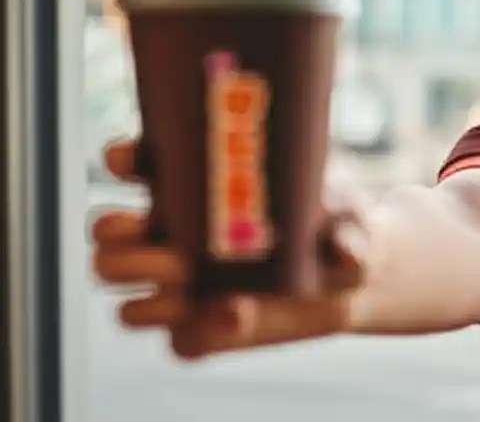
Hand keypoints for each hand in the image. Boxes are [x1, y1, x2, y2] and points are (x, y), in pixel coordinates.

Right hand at [90, 139, 372, 360]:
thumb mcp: (349, 220)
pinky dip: (198, 331)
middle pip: (107, 236)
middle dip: (121, 237)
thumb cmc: (337, 225)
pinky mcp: (199, 330)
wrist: (349, 278)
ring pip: (123, 291)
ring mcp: (178, 286)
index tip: (134, 160)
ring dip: (147, 288)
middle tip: (170, 243)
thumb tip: (339, 246)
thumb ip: (349, 233)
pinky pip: (178, 341)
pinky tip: (235, 316)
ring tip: (189, 278)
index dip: (124, 159)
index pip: (135, 164)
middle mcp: (172, 235)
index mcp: (193, 189)